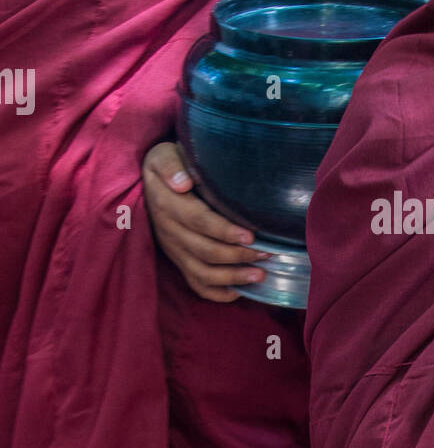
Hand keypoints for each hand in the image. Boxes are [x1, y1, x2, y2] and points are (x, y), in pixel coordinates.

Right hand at [142, 141, 269, 302]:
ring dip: (232, 277)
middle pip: (204, 251)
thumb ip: (172, 166)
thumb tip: (182, 183)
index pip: (198, 221)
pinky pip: (195, 284)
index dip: (224, 231)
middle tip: (267, 253)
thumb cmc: (169, 164)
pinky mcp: (178, 260)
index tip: (251, 235)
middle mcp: (169, 231)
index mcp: (167, 204)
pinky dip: (217, 293)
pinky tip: (239, 291)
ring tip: (260, 275)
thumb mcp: (164, 155)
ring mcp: (174, 249)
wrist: (152, 181)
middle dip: (237, 256)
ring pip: (201, 272)